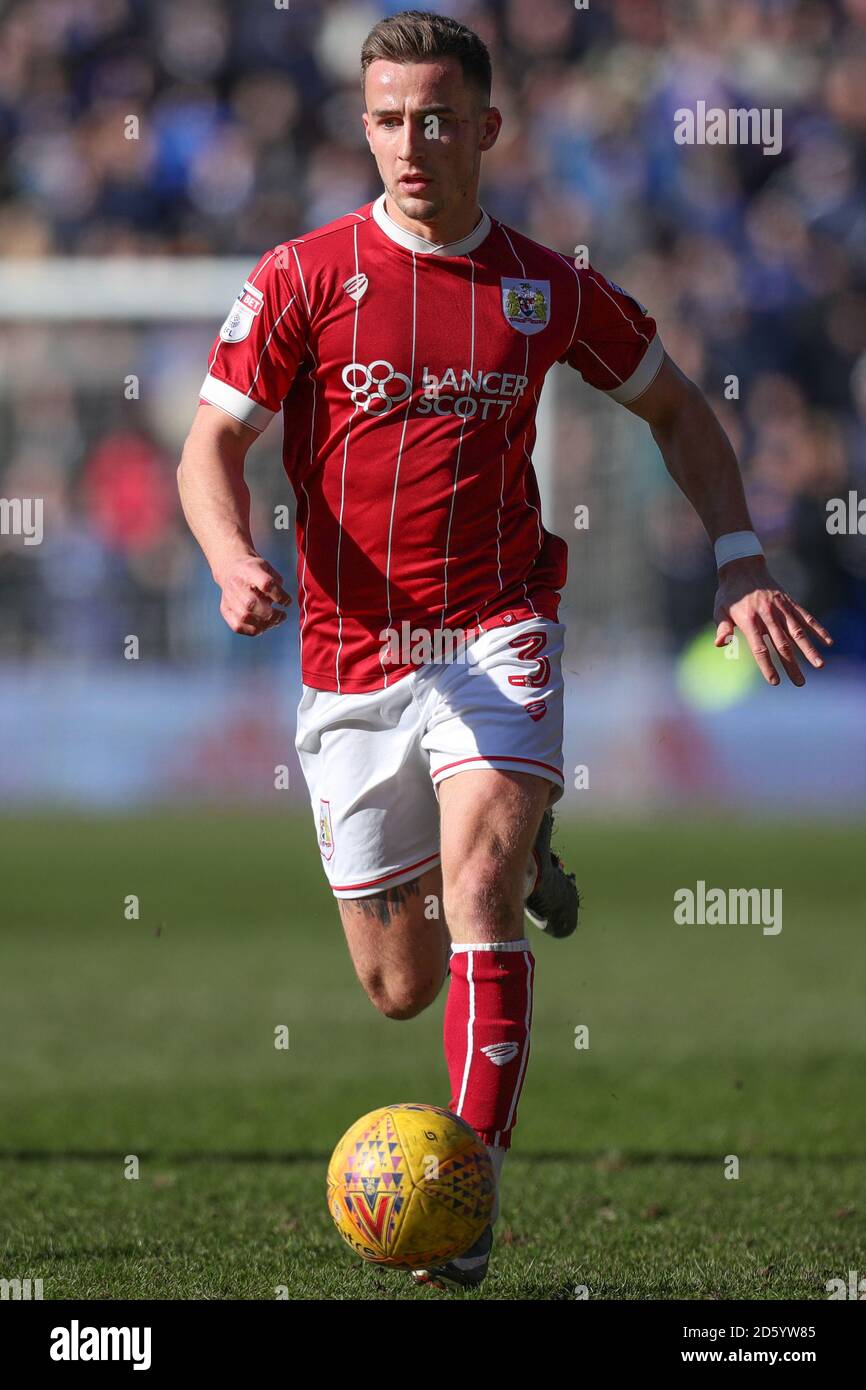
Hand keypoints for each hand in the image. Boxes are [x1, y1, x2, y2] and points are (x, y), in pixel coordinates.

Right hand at [216, 554, 291, 635]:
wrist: (230, 570)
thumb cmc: (253, 571)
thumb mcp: (267, 568)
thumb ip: (277, 583)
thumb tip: (283, 601)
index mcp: (249, 570)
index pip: (265, 584)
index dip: (279, 595)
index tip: (287, 602)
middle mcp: (236, 584)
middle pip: (251, 603)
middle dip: (271, 614)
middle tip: (282, 615)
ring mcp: (228, 598)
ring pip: (245, 617)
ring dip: (264, 624)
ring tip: (275, 621)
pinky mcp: (226, 610)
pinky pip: (238, 627)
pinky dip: (253, 630)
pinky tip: (263, 626)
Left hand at [713, 557, 832, 685]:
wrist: (743, 567)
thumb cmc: (729, 594)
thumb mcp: (720, 609)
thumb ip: (723, 627)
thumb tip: (720, 644)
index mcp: (749, 620)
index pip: (760, 648)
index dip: (767, 665)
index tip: (774, 681)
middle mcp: (768, 615)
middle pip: (782, 644)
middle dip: (792, 665)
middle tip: (800, 683)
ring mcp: (781, 609)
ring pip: (798, 632)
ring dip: (809, 649)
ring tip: (820, 665)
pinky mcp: (790, 603)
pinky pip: (806, 617)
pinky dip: (818, 629)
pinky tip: (828, 642)